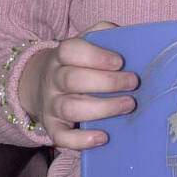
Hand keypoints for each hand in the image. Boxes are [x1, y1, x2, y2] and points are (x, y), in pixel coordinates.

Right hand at [19, 22, 135, 149]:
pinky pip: (61, 137)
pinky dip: (81, 140)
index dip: (95, 55)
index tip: (120, 61)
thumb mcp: (86, 44)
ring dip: (102, 108)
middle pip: (73, 79)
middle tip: (133, 83)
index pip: (70, 50)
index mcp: (61, 55)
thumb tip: (128, 38)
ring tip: (128, 105)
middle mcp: (53, 79)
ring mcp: (51, 104)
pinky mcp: (52, 127)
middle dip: (107, 82)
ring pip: (70, 108)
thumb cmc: (77, 64)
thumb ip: (105, 36)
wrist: (43, 85)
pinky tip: (103, 138)